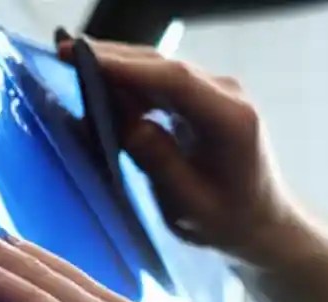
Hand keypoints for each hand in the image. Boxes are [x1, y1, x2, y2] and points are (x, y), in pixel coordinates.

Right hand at [57, 38, 312, 269]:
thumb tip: (127, 124)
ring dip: (119, 68)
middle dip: (114, 58)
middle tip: (64, 51)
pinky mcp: (205, 98)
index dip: (126, 67)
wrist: (262, 223)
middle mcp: (227, 96)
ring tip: (74, 65)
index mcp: (231, 120)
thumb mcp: (189, 204)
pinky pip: (163, 82)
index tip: (85, 58)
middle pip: (164, 65)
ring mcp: (217, 93)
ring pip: (160, 69)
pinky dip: (132, 83)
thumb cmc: (228, 222)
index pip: (174, 79)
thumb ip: (159, 162)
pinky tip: (102, 87)